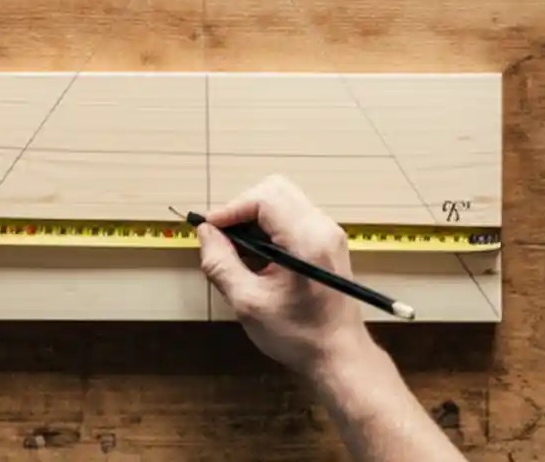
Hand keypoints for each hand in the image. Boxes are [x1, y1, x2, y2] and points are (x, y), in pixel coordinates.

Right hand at [197, 175, 371, 375]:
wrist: (339, 355)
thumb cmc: (299, 336)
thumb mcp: (248, 303)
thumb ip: (221, 263)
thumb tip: (205, 233)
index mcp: (307, 241)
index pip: (264, 198)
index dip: (231, 208)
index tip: (210, 229)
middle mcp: (322, 228)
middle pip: (274, 189)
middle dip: (242, 208)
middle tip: (223, 237)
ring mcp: (328, 232)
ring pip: (282, 199)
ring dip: (254, 216)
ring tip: (238, 249)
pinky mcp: (326, 240)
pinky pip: (291, 214)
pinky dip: (268, 225)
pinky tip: (257, 255)